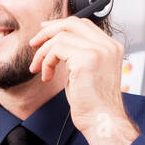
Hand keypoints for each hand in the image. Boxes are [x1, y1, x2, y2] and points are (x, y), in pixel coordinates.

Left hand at [28, 16, 139, 144]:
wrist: (102, 120)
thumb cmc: (94, 103)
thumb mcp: (87, 72)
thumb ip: (78, 55)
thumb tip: (57, 44)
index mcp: (111, 47)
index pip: (83, 24)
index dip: (60, 25)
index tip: (44, 32)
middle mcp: (107, 46)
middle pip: (71, 23)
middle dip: (48, 32)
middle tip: (34, 44)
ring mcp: (98, 51)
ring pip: (60, 37)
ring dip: (43, 53)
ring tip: (40, 69)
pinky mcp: (86, 59)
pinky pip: (56, 49)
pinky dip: (46, 61)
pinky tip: (47, 76)